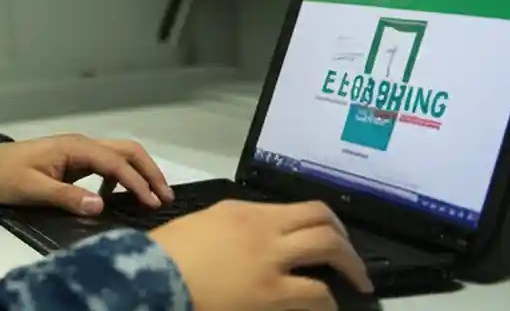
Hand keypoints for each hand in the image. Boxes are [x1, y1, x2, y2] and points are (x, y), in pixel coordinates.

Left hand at [0, 134, 174, 214]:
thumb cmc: (7, 177)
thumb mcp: (33, 189)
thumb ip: (66, 196)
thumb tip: (100, 204)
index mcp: (75, 148)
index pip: (115, 162)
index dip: (137, 182)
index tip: (153, 203)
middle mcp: (82, 144)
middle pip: (126, 150)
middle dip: (149, 171)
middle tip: (166, 197)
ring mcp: (80, 151)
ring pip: (120, 155)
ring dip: (139, 173)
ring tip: (153, 199)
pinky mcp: (76, 161)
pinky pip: (107, 164)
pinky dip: (121, 177)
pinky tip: (118, 197)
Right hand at [149, 199, 372, 310]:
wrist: (151, 278)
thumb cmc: (168, 256)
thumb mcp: (205, 227)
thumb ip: (236, 230)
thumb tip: (261, 243)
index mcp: (244, 211)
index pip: (300, 209)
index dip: (326, 224)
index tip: (332, 237)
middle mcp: (264, 229)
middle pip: (322, 222)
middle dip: (346, 243)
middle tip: (355, 264)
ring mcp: (271, 260)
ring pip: (328, 249)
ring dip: (351, 267)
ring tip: (359, 284)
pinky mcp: (272, 294)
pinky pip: (316, 294)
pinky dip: (328, 301)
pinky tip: (328, 307)